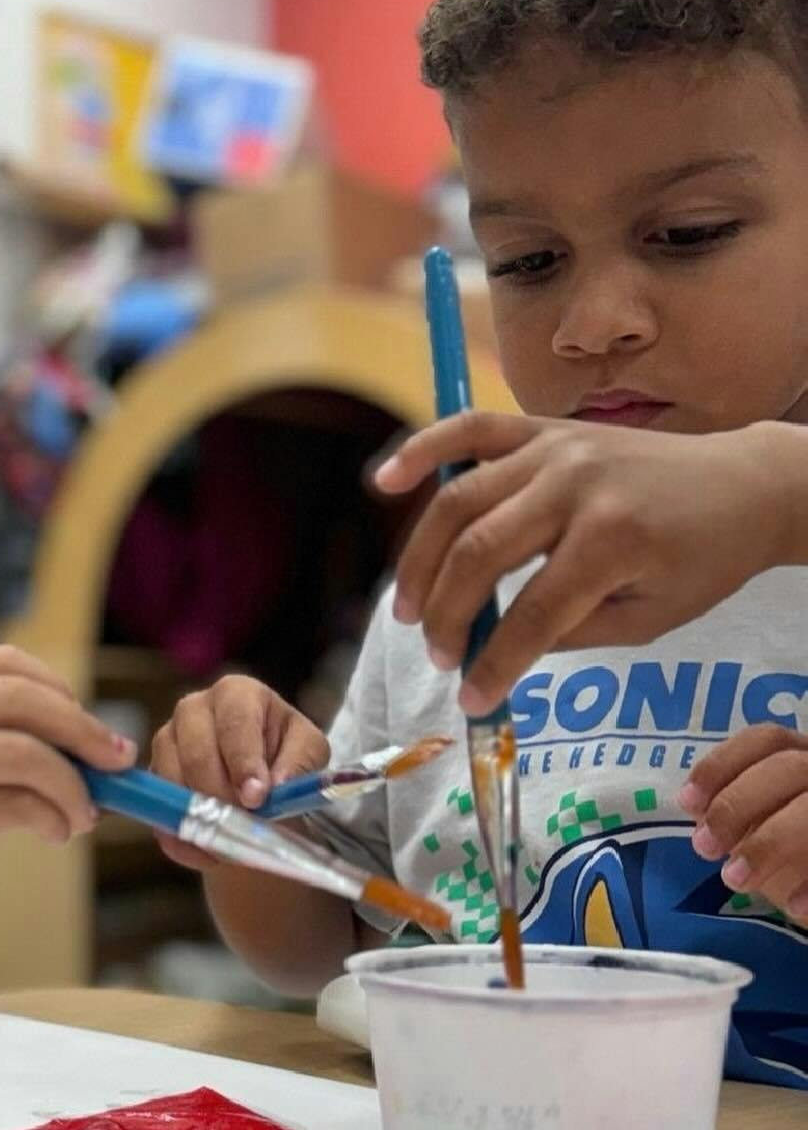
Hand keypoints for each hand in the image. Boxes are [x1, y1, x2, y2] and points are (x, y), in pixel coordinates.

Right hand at [0, 646, 136, 920]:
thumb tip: (70, 748)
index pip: (9, 666)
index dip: (63, 694)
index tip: (87, 730)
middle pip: (29, 701)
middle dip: (86, 733)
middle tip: (114, 764)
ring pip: (30, 754)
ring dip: (73, 788)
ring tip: (79, 815)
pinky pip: (16, 805)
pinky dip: (52, 817)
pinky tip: (54, 832)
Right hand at [150, 675, 327, 869]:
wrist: (261, 783)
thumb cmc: (285, 756)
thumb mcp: (308, 752)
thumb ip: (300, 763)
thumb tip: (276, 785)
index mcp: (236, 693)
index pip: (234, 721)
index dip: (244, 761)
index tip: (256, 797)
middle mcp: (193, 709)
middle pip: (196, 750)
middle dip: (220, 792)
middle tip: (242, 822)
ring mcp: (167, 740)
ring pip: (171, 779)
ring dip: (199, 814)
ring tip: (230, 840)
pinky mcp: (152, 775)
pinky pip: (158, 809)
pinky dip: (183, 836)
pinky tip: (209, 852)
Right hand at [376, 414, 804, 716]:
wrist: (744, 485)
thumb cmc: (700, 561)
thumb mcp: (647, 619)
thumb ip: (568, 632)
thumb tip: (492, 650)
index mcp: (613, 540)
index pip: (531, 615)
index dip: (494, 666)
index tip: (471, 700)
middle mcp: (577, 486)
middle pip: (480, 555)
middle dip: (446, 616)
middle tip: (437, 656)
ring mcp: (556, 449)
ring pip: (458, 503)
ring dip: (420, 562)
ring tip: (408, 610)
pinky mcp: (544, 429)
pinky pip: (471, 430)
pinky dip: (423, 451)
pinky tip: (384, 481)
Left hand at [681, 726, 807, 920]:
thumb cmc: (789, 853)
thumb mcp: (762, 830)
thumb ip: (739, 819)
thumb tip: (707, 829)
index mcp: (803, 758)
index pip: (765, 741)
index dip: (722, 765)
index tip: (688, 802)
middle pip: (789, 768)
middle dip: (737, 805)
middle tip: (703, 848)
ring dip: (772, 842)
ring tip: (736, 880)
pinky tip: (796, 908)